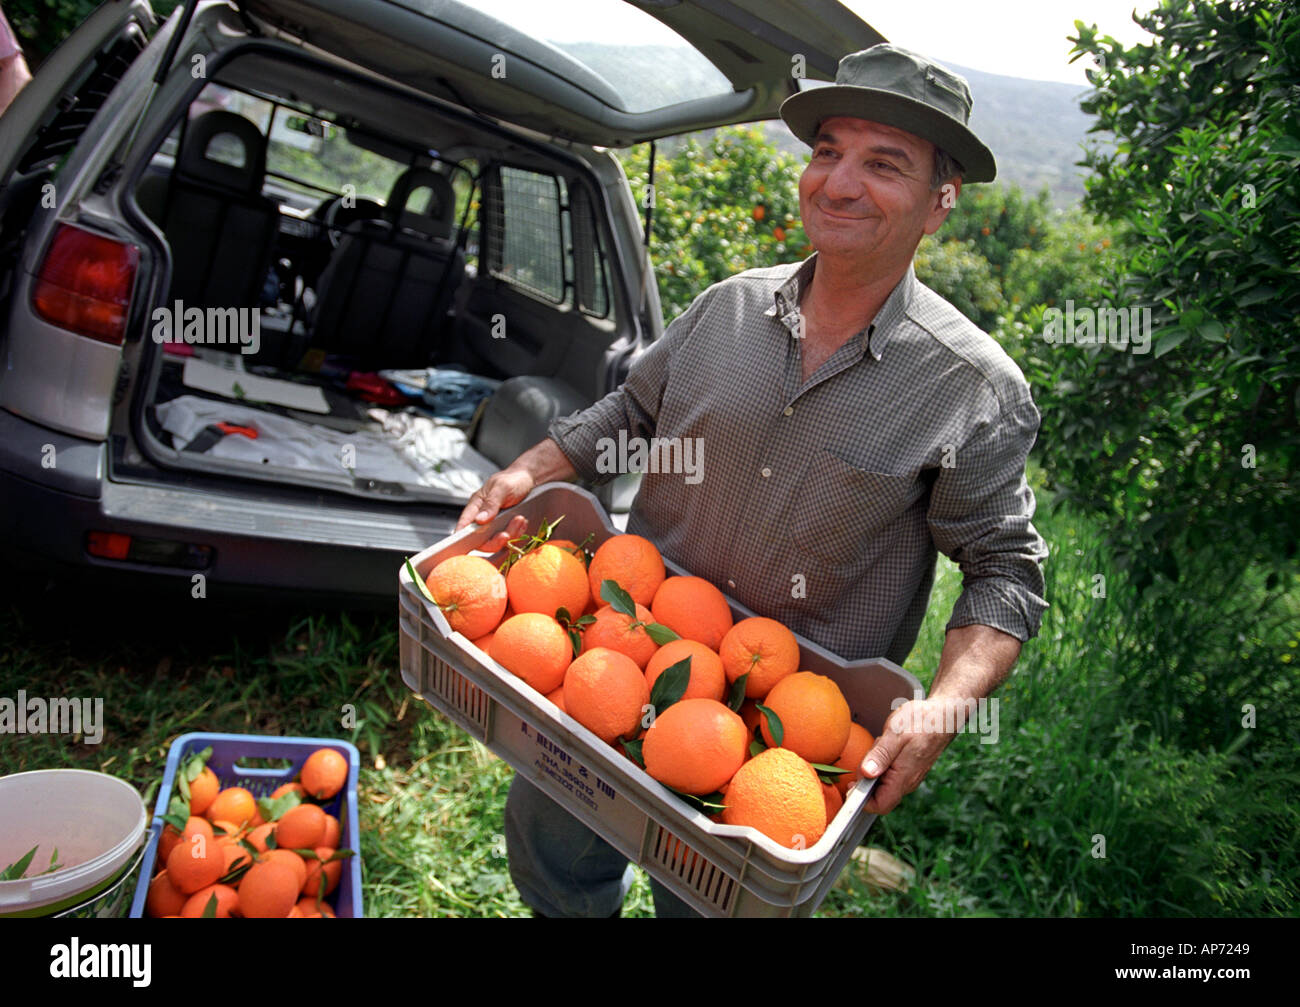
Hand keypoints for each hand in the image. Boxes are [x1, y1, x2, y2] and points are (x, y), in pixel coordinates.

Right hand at [456, 469, 533, 552]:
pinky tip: (522, 521)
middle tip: (507, 534)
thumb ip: (491, 503)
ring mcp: (495, 525)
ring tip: (519, 519)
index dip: (462, 535)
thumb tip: (479, 520)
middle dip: (495, 540)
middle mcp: (483, 518)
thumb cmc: (513, 480)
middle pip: (480, 540)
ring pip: (497, 542)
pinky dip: (518, 533)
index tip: (468, 542)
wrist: (529, 480)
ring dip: (510, 533)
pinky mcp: (507, 529)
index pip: (464, 523)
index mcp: (476, 505)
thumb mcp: (502, 487)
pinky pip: (510, 540)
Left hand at [860, 698, 956, 814]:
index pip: (881, 806)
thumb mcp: (896, 733)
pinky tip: (887, 746)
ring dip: (875, 768)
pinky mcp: (909, 770)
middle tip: (870, 754)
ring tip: (882, 745)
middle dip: (866, 779)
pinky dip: (882, 763)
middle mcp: (907, 782)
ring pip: (883, 783)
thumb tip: (866, 773)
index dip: (862, 801)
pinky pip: (890, 774)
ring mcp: (909, 777)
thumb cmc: (921, 722)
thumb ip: (880, 755)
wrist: (943, 716)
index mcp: (903, 778)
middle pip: (878, 795)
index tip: (851, 785)